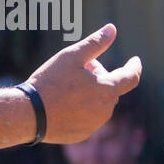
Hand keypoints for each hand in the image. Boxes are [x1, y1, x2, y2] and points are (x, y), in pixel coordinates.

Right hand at [26, 24, 140, 144]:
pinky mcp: (81, 135)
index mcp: (107, 90)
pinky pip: (87, 118)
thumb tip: (112, 29)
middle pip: (110, 89)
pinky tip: (62, 104)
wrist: (28, 114)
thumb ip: (95, 43)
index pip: (130, 78)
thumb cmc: (50, 82)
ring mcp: (93, 125)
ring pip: (99, 105)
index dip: (134, 67)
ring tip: (66, 87)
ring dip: (91, 94)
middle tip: (77, 69)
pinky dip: (81, 109)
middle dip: (100, 77)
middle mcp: (105, 111)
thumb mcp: (72, 56)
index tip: (135, 61)